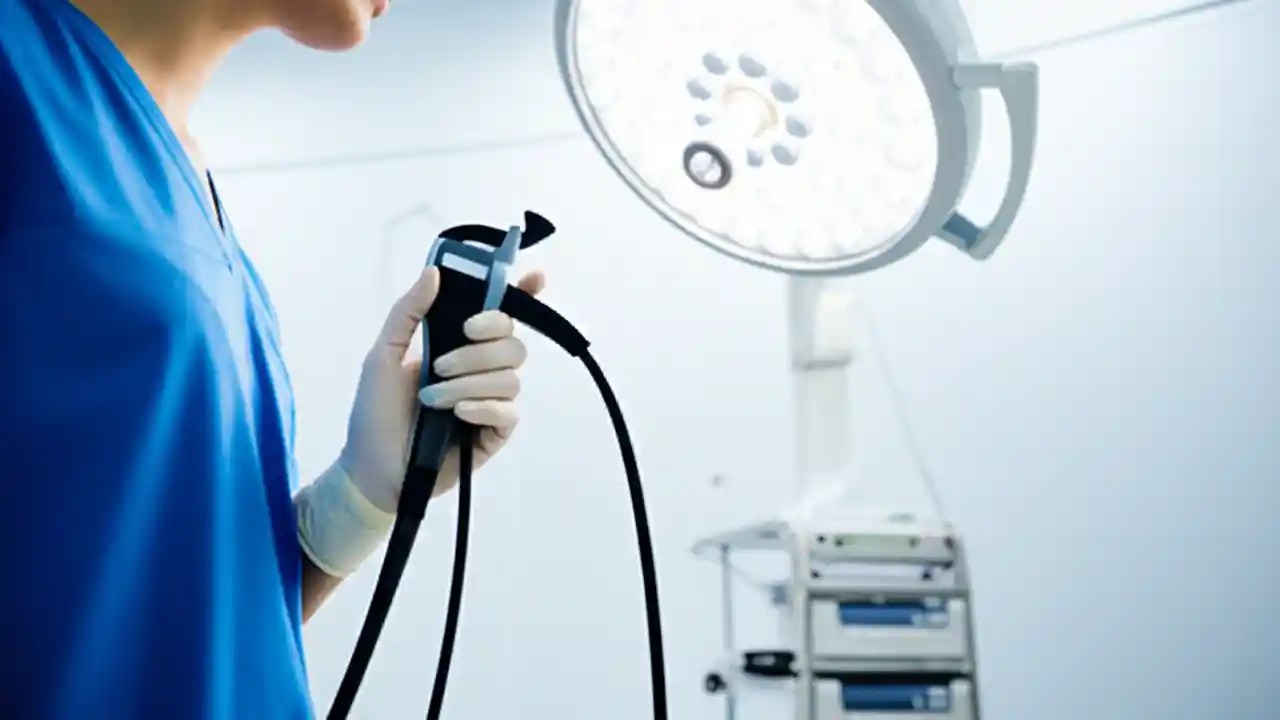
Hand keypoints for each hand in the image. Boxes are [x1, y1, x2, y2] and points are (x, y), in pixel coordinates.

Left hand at [339, 266, 545, 512]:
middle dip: (477, 350)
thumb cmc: (374, 412)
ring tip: (434, 399)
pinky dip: (483, 406)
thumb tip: (434, 272)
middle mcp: (481, 369)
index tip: (535, 277)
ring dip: (470, 382)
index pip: (500, 315)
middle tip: (441, 363)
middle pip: (512, 343)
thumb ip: (408, 313)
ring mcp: (491, 400)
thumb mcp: (383, 355)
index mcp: (459, 345)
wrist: (373, 467)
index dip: (523, 294)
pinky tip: (458, 413)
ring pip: (511, 376)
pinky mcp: (495, 432)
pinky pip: (509, 411)